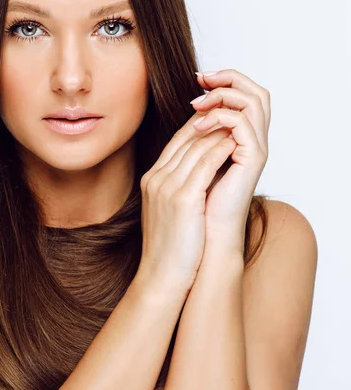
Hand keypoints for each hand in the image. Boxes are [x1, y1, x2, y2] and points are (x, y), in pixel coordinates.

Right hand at [136, 110, 236, 293]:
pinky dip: (220, 149)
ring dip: (218, 132)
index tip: (218, 121)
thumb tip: (201, 170)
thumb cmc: (171, 247)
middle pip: (185, 139)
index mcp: (152, 179)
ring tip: (238, 124)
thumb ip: (180, 185)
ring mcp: (166, 187)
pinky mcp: (182, 198)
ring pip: (196, 147)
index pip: (176, 142)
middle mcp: (156, 178)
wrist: (162, 275)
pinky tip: (235, 143)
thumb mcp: (169, 209)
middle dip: (210, 123)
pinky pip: (205, 164)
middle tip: (232, 114)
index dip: (198, 127)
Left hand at [190, 69, 269, 252]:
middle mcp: (252, 141)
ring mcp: (255, 149)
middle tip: (201, 78)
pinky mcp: (254, 159)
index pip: (241, 97)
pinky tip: (199, 124)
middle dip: (228, 79)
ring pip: (252, 102)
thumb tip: (192, 108)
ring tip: (197, 104)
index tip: (197, 78)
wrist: (204, 236)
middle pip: (255, 92)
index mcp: (240, 139)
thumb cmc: (195, 204)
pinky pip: (243, 124)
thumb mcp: (191, 160)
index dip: (221, 82)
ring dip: (223, 95)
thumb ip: (197, 136)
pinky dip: (221, 116)